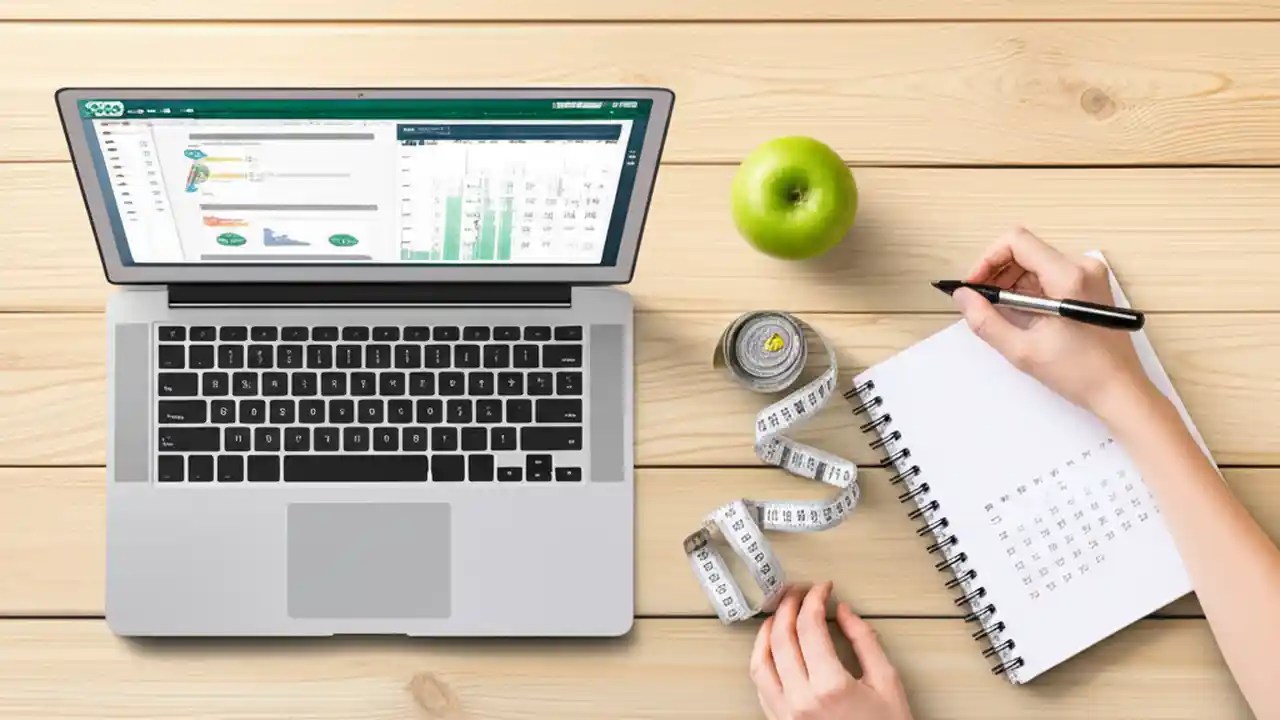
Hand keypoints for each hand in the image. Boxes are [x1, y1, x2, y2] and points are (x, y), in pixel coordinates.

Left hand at [749, 583, 913, 719]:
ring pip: (761, 660)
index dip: (814, 598)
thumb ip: (864, 641)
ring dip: (767, 630)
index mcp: (830, 686)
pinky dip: (761, 659)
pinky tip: (771, 647)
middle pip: (782, 637)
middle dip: (788, 606)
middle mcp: (801, 699)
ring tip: (778, 613)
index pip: (809, 626)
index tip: (823, 589)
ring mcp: (785, 714)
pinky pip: (760, 685)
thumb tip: (843, 611)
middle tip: (799, 592)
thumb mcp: (887, 683)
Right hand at [953, 227, 1157, 421]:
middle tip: (981, 302)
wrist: (1120, 390)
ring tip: (1001, 313)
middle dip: (997, 273)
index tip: (975, 286)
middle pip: (1025, 251)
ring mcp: (1089, 275)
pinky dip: (1028, 290)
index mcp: (1068, 277)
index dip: (987, 259)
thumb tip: (962, 297)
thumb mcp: (1022, 350)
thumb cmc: (1080, 373)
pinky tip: (1022, 315)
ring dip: (1011, 284)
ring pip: (1035, 263)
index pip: (1017, 241)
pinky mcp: (1090, 286)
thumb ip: (985, 320)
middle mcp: (1082, 267)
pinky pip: (1050, 276)